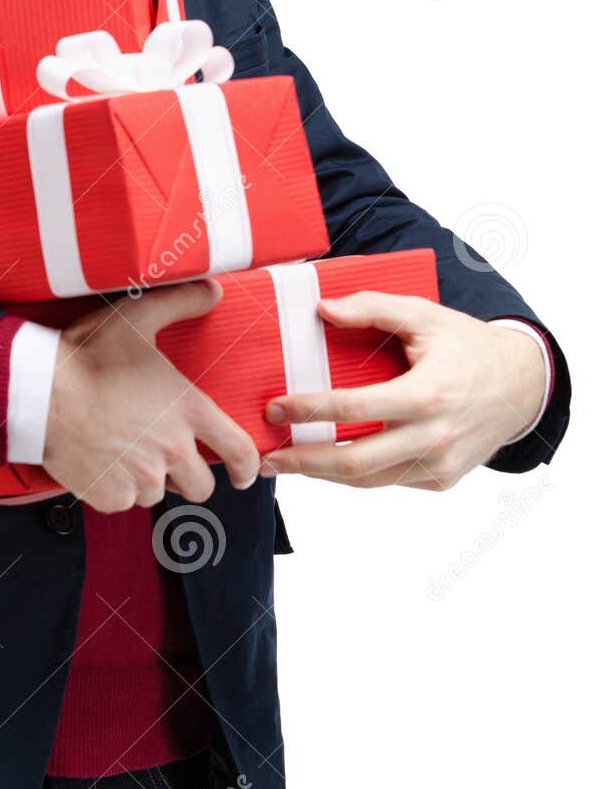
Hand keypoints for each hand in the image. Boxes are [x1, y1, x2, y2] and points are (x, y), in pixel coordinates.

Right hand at [43, 278, 260, 512]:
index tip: (242, 473)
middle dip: (189, 476)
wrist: (39, 392)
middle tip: (167, 458)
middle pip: (201, 486)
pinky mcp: (111, 496)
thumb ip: (180, 302)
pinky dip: (116, 488)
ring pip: (158, 493)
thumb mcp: (136, 318)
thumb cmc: (88, 356)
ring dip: (148, 479)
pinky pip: (123, 501)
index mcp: (187, 412)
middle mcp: (172, 450)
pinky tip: (100, 461)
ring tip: (124, 451)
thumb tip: (213, 290)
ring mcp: (141, 478)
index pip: (239, 453)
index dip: (247, 468)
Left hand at [257, 291, 546, 490]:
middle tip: (267, 457)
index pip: (354, 408)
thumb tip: (321, 309)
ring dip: (322, 475)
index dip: (309, 410)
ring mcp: (439, 464)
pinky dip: (355, 474)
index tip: (275, 409)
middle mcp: (434, 437)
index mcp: (428, 394)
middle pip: (355, 463)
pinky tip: (327, 462)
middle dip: (304, 462)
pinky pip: (388, 480)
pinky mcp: (441, 479)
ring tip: (285, 464)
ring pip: (368, 480)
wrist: (521, 386)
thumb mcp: (424, 314)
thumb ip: (372, 307)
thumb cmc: (467, 346)